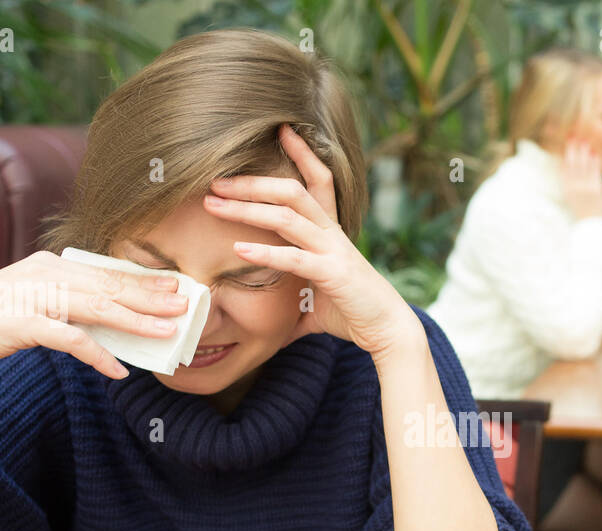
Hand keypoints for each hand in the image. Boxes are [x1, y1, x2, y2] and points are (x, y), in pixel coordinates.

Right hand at [0, 250, 189, 380]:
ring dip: (137, 322)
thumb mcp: (36, 299)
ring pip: (99, 309)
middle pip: (110, 287)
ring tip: (167, 332)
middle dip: (152, 296)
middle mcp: (46, 275)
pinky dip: (98, 356)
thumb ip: (70, 301)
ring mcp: (35, 298)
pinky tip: (120, 370)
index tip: (174, 286)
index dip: (143, 280)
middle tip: (186, 304)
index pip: (107, 272)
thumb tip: (113, 314)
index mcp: (51, 265)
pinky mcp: (25, 325)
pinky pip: (72, 341)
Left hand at [204, 124, 416, 358]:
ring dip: (247, 208)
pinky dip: (265, 253)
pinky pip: (294, 258)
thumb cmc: (354, 313)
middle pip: (291, 191)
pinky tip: (238, 250)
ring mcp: (333, 251)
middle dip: (252, 182)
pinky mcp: (332, 274)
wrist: (388, 330)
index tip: (282, 129)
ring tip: (214, 204)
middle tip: (215, 180)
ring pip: (287, 217)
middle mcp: (332, 233)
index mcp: (330, 232)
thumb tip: (274, 325)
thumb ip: (295, 303)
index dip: (303, 152)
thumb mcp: (318, 302)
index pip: (319, 180)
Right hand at [560, 138, 601, 220]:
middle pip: (572, 164)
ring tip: (584, 140)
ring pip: (584, 165)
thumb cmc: (581, 214)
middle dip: (572, 149)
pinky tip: (595, 153)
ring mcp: (586, 187)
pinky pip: (595, 172)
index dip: (563, 156)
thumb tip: (570, 171)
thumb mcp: (571, 200)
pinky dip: (595, 161)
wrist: (591, 228)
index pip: (563, 169)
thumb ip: (571, 186)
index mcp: (566, 190)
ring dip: (584, 152)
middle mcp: (574, 187)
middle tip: (573, 135)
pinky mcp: (597, 189)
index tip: (563, 145)